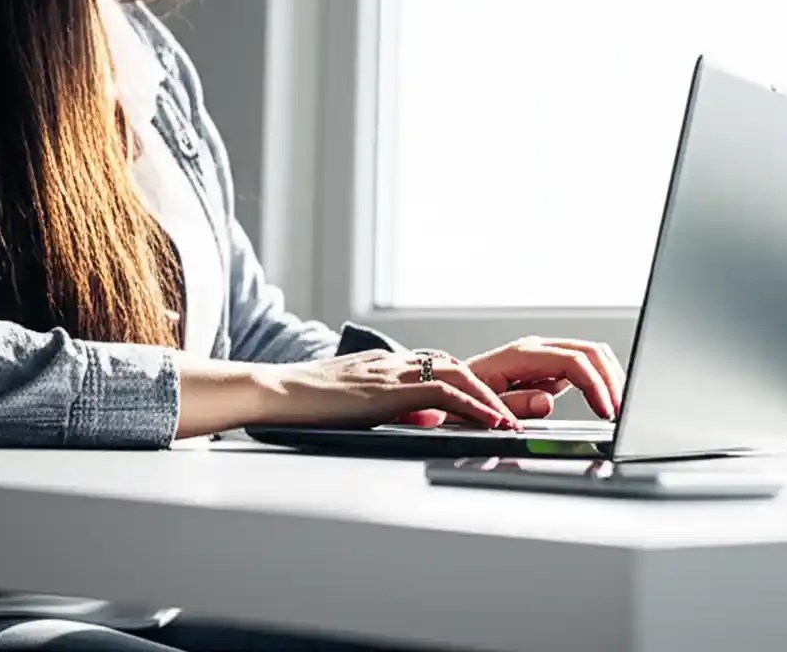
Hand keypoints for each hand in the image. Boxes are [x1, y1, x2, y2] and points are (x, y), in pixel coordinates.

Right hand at [261, 350, 520, 429]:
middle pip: (455, 367)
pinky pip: (443, 393)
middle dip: (489, 390)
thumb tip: (426, 418)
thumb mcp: (357, 404)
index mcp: (384, 365)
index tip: (489, 404)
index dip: (468, 385)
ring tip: (509, 422)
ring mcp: (392, 372)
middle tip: (512, 413)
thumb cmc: (304, 403)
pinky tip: (489, 422)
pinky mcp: (389, 389)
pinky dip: (473, 407)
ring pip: (457, 376)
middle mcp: (394, 362)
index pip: (438, 367)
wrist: (275, 391)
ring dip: (489, 400)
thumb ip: (393, 407)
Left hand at [467, 336, 624, 420]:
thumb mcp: (480, 409)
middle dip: (611, 380)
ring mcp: (542, 355)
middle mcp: (534, 349)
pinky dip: (599, 379)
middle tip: (621, 411)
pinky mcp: (547, 366)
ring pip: (591, 353)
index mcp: (520, 355)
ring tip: (617, 406)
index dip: (595, 384)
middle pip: (590, 350)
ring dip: (609, 377)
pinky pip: (582, 364)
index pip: (573, 360)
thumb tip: (546, 401)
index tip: (606, 411)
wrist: (445, 390)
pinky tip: (603, 400)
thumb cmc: (458, 400)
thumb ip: (515, 405)